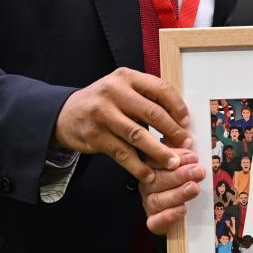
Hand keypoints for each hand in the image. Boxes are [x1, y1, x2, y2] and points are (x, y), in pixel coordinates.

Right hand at [54, 67, 191, 182]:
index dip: (178, 107)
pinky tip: (148, 174)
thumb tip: (180, 118)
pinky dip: (138, 166)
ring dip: (159, 151)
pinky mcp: (95, 135)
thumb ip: (146, 98)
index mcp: (126, 77)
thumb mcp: (123, 90)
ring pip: (138, 135)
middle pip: (152, 112)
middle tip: (186, 144)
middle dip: (173, 130)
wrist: (65, 114)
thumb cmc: (102, 102)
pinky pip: (122, 153)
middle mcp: (114, 92)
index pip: (160, 89)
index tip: (187, 122)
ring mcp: (103, 114)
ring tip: (173, 162)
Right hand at [142, 147, 205, 235]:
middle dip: (180, 175)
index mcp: (151, 166)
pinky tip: (183, 209)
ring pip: (157, 200)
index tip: (193, 157)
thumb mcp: (183, 162)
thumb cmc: (183, 180)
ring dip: (178, 193)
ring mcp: (148, 203)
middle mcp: (146, 184)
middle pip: (156, 180)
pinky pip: (156, 221)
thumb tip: (188, 139)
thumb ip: (183, 152)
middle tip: (198, 172)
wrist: (181, 210)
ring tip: (194, 188)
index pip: (156, 160)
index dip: (175, 158)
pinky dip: (169, 216)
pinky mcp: (153, 221)